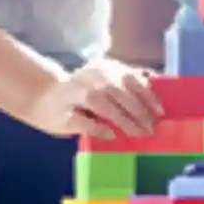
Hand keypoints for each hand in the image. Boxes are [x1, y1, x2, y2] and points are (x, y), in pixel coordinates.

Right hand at [27, 58, 163, 139]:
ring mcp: (74, 94)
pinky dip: (98, 128)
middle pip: (118, 91)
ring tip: (138, 133)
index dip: (147, 95)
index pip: (130, 78)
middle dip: (138, 111)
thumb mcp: (105, 83)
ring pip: (102, 104)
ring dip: (123, 119)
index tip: (161, 112)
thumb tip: (155, 98)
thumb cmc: (82, 94)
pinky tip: (111, 135)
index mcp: (104, 68)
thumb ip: (126, 87)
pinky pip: (82, 120)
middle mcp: (89, 77)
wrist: (42, 96)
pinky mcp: (62, 113)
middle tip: (151, 128)